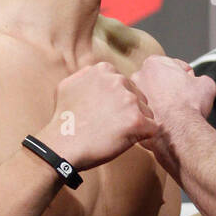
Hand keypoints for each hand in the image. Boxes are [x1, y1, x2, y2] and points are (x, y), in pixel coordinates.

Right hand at [37, 62, 157, 170]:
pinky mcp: (137, 121)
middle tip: (112, 125)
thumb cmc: (64, 119)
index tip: (108, 112)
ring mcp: (129, 100)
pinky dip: (143, 136)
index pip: (125, 84)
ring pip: (147, 112)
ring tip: (116, 134)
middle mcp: (119, 80)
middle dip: (130, 111)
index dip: (119, 101)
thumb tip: (96, 72)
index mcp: (105, 70)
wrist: (62, 145)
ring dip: (136, 124)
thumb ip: (87, 75)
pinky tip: (127, 140)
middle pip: (138, 97)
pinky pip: (152, 128)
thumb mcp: (69, 84)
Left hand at [134, 56, 215, 124]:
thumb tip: (199, 83)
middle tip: (183, 99)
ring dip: (162, 103)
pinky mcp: (134, 115)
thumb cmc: (189, 106)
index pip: (174, 66)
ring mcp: (134, 97)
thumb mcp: (207, 84)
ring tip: (175, 111)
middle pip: (160, 81)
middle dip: (171, 89)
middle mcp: (139, 77)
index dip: (186, 77)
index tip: (189, 86)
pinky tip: (168, 121)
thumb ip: (201, 78)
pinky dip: (157, 116)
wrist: (179, 131)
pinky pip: (149, 113)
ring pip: (153, 97)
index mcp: (154, 63)